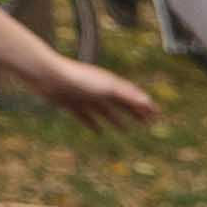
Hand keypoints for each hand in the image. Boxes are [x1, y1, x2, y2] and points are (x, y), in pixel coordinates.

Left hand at [34, 56, 155, 126]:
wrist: (48, 75)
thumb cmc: (79, 79)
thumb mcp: (107, 88)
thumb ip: (127, 94)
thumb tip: (147, 102)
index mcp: (111, 84)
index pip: (134, 96)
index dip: (146, 105)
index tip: (158, 115)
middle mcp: (100, 90)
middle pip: (122, 103)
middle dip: (135, 113)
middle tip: (147, 124)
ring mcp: (86, 98)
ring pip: (106, 111)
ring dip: (117, 119)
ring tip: (126, 129)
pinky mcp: (72, 104)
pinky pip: (86, 116)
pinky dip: (94, 124)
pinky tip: (98, 132)